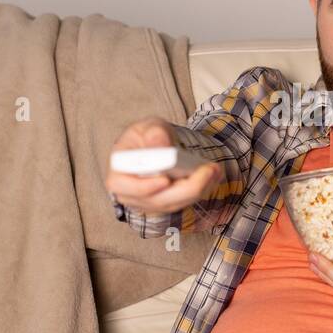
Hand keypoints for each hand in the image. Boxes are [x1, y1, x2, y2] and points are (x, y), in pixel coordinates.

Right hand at [106, 117, 221, 213]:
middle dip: (187, 187)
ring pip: (175, 203)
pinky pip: (184, 202)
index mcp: (117, 175)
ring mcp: (148, 204)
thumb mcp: (147, 127)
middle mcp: (130, 195)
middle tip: (207, 170)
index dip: (144, 187)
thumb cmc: (145, 137)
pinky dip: (201, 189)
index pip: (124, 187)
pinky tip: (213, 175)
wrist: (153, 147)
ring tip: (215, 169)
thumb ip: (153, 133)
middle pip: (158, 200)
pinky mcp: (166, 205)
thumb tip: (158, 141)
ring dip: (199, 188)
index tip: (165, 180)